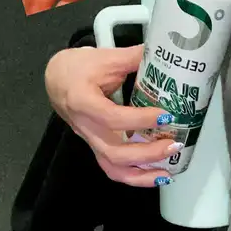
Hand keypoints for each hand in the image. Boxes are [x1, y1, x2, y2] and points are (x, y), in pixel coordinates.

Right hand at [45, 44, 177, 186]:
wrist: (57, 80)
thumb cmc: (79, 68)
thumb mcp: (105, 57)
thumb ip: (135, 58)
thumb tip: (164, 53)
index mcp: (82, 101)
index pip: (112, 117)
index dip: (140, 120)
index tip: (165, 115)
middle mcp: (85, 127)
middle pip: (114, 152)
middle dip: (147, 153)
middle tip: (173, 145)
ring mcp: (91, 141)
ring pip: (113, 168)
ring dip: (142, 175)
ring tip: (168, 171)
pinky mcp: (97, 148)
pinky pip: (114, 170)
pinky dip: (136, 177)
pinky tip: (157, 176)